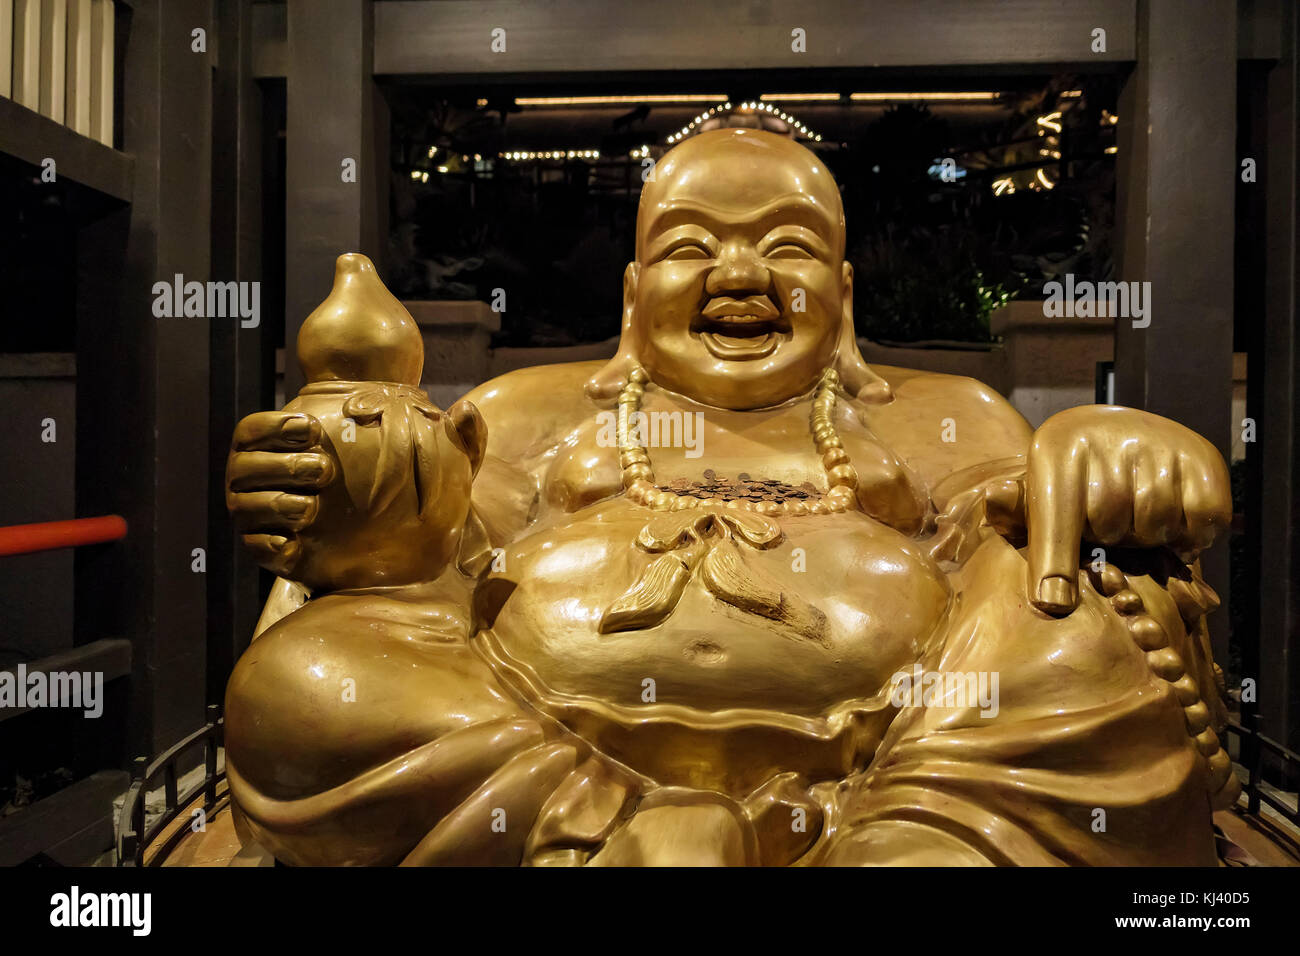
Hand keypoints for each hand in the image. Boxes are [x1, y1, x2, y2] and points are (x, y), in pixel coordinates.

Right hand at [226, 391, 486, 591]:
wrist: (399, 541)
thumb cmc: (412, 487)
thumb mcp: (443, 465)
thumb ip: (459, 439)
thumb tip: (467, 411)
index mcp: (289, 446)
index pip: (252, 430)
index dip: (272, 427)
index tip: (312, 430)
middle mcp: (268, 479)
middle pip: (241, 465)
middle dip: (278, 465)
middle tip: (323, 470)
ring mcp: (268, 514)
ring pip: (241, 503)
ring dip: (273, 501)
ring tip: (312, 506)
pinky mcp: (276, 550)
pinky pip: (254, 545)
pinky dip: (267, 541)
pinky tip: (296, 539)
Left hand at [1025, 405, 1230, 614]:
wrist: (1108, 434)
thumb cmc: (1069, 479)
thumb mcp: (1038, 499)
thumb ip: (1033, 536)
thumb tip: (1039, 579)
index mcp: (1056, 453)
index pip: (1056, 519)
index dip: (1055, 563)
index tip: (1054, 603)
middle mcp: (1105, 437)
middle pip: (1111, 531)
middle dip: (1109, 541)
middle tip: (1106, 522)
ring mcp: (1156, 441)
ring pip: (1156, 527)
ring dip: (1150, 535)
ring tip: (1136, 514)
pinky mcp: (1200, 453)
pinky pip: (1204, 516)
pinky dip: (1192, 530)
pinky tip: (1173, 517)